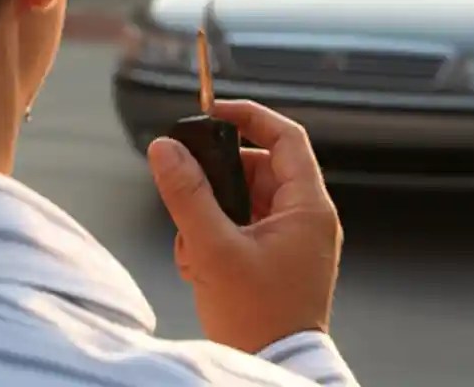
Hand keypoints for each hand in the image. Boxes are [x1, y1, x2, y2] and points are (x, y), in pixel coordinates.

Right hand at [147, 100, 342, 354]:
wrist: (274, 367)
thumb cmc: (258, 318)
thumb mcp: (213, 250)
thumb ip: (187, 195)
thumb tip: (164, 149)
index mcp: (308, 208)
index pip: (285, 137)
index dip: (249, 117)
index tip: (211, 112)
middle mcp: (307, 220)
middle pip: (256, 169)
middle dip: (215, 181)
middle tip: (187, 194)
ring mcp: (293, 241)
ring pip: (243, 201)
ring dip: (210, 215)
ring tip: (194, 247)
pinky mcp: (276, 260)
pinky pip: (242, 228)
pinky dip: (216, 237)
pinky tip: (200, 265)